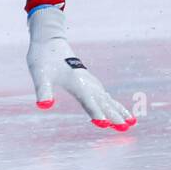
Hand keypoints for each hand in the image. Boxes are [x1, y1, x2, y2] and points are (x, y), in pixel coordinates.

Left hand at [27, 6, 134, 131]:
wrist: (49, 40)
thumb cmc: (43, 58)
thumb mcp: (39, 75)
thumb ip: (43, 91)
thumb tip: (44, 106)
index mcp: (76, 83)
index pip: (88, 102)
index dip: (96, 113)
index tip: (105, 125)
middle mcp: (86, 82)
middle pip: (103, 102)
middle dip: (115, 116)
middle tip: (126, 129)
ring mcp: (88, 80)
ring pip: (106, 98)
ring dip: (118, 110)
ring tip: (131, 122)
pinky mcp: (87, 78)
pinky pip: (103, 93)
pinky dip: (111, 102)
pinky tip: (114, 106)